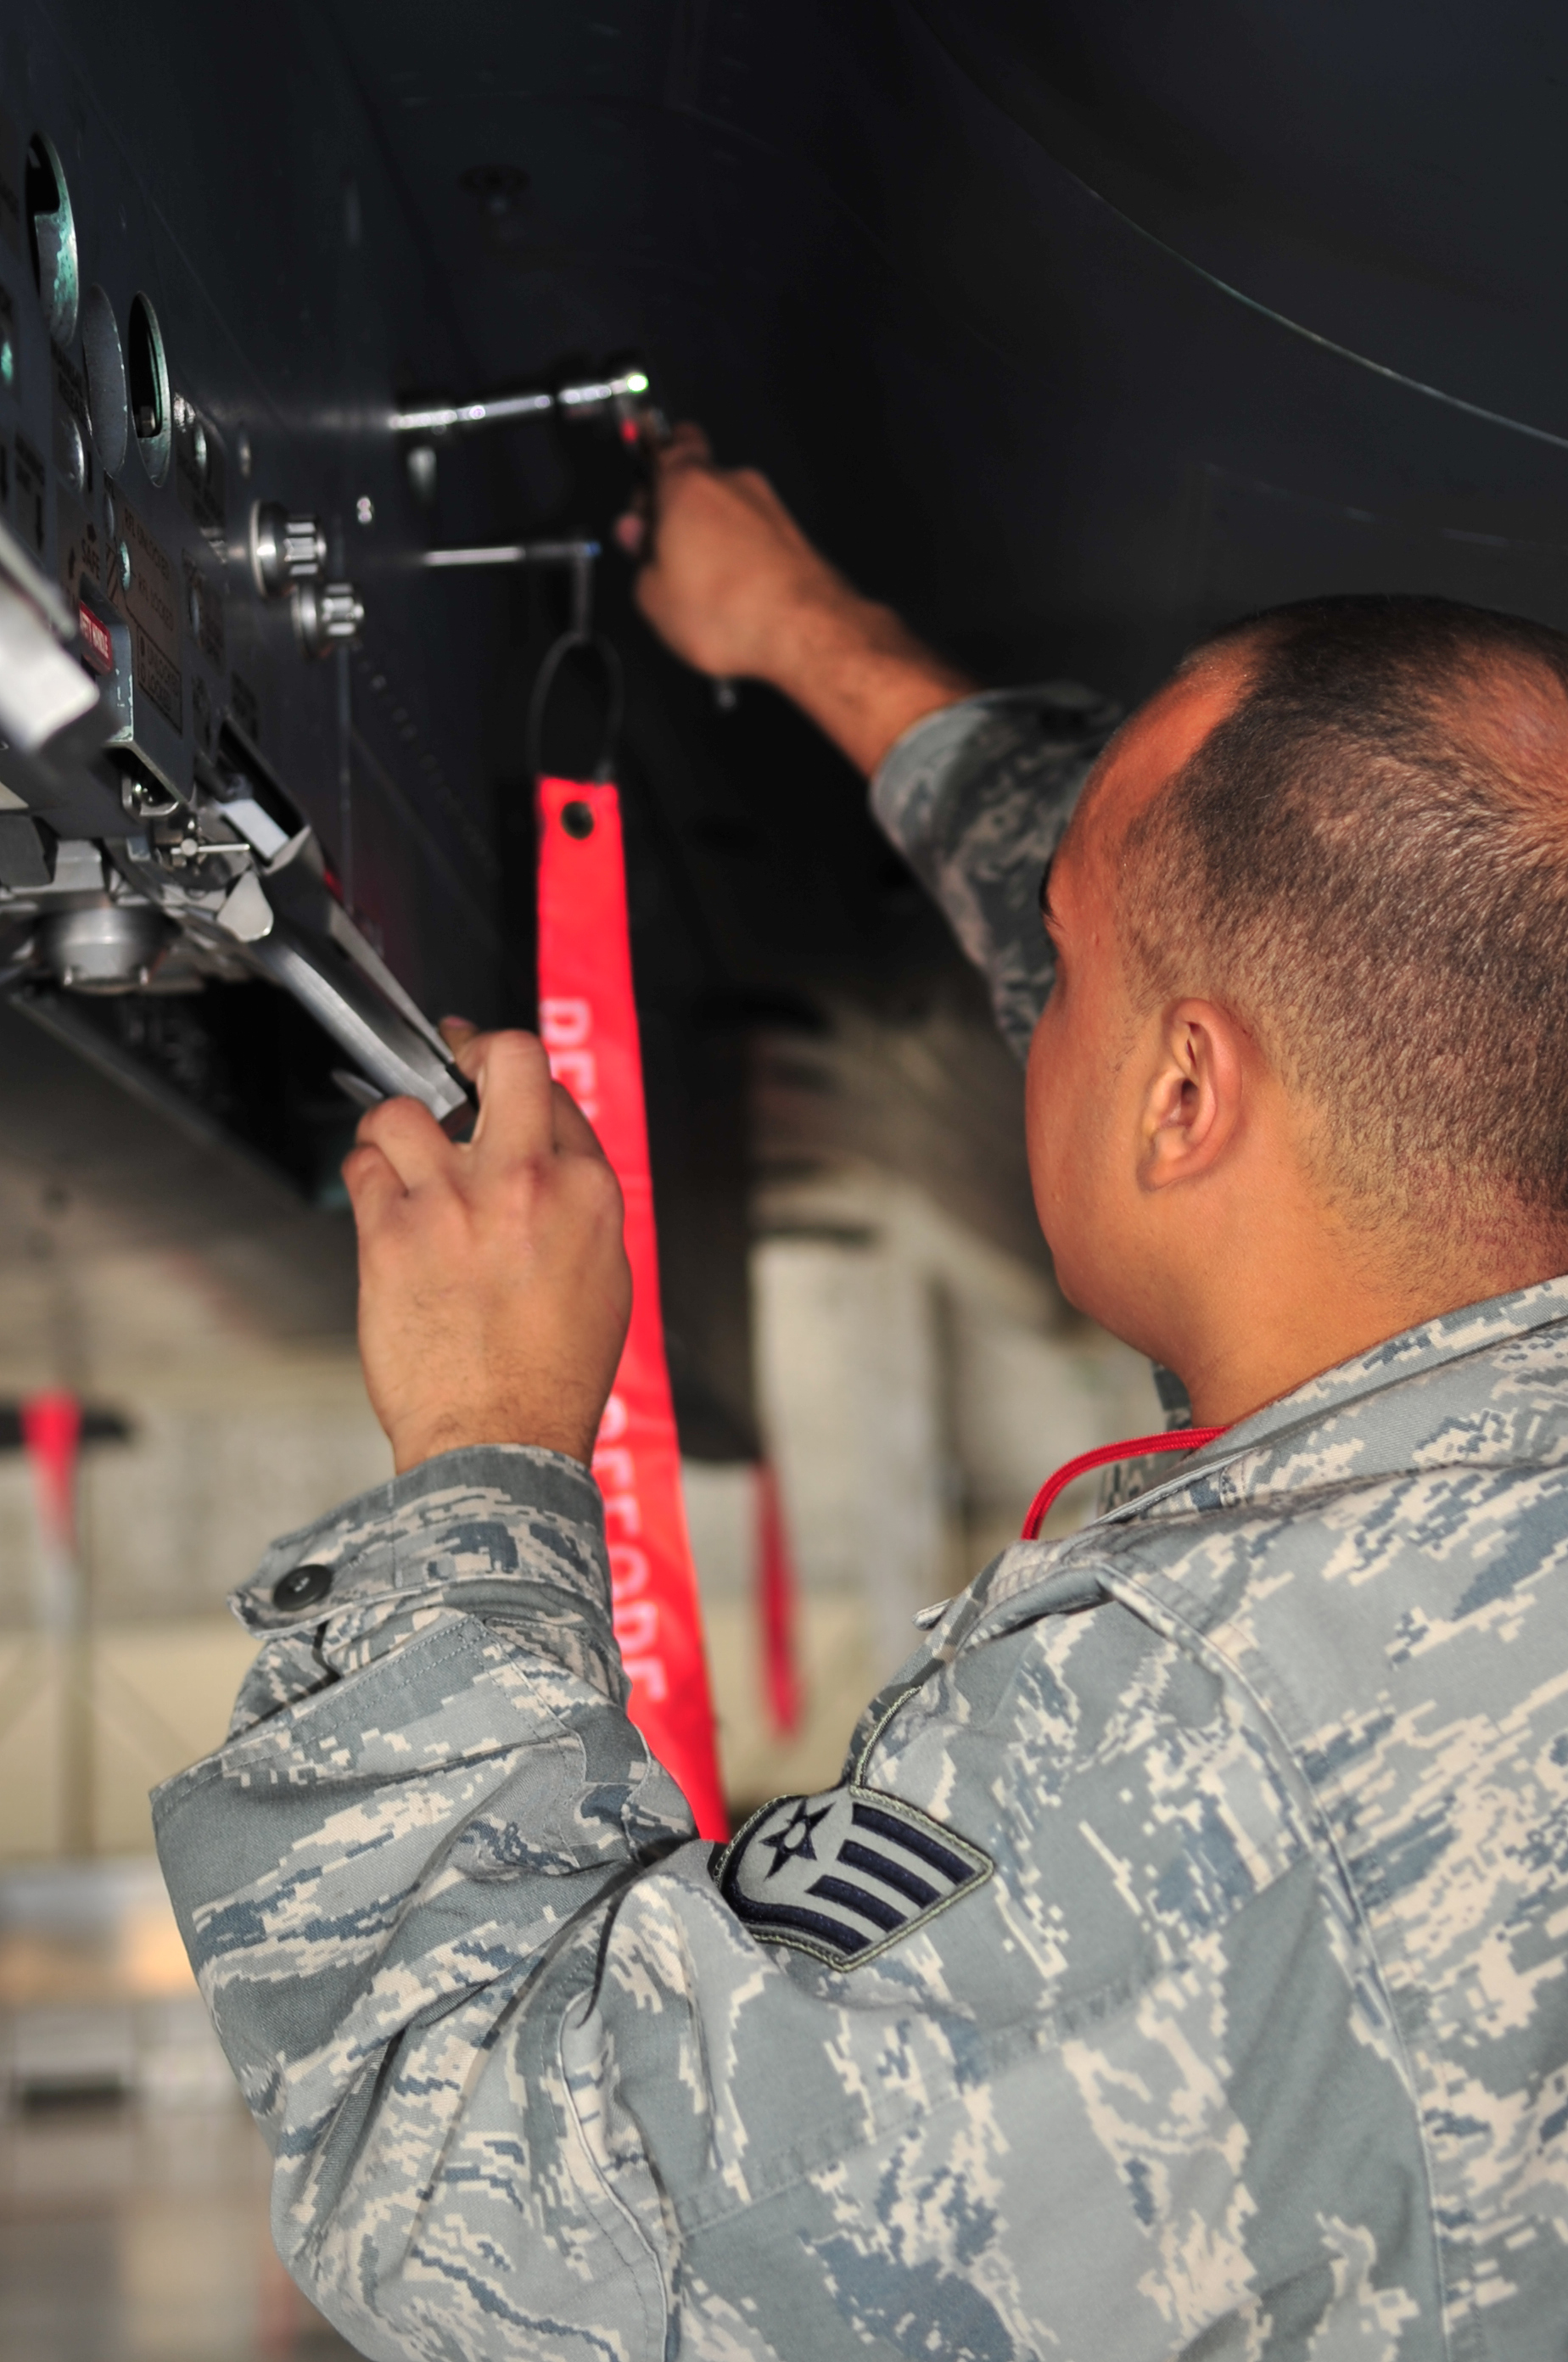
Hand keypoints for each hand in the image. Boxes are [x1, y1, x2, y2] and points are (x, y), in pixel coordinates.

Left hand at [343, 1026, 630, 1472]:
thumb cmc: (552, 1377)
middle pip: (503, 1058)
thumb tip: (549, 1165)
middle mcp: (524, 1182)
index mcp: (587, 1192)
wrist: (499, 1438)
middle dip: (473, 1050)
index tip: (496, 1082)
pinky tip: (379, 1195)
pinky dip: (366, 1173)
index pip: (554, 1093)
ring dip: (399, 1125)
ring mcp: (453, 1202)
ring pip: (407, 1108)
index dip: (520, 1087)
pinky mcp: (391, 1233)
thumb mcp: (605, 1277)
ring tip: (402, 1152)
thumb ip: (577, 1206)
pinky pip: (363, 1165)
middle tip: (454, 1060)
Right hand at [616, 421, 977, 774]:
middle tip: (659, 553)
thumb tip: (644, 543)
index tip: (642, 486)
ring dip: (713, 544)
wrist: (810, 634)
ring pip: (730, 516)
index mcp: (691, 483)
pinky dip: (742, 564)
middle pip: (699, 484)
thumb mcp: (654, 596)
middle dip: (680, 514)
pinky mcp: (799, 544)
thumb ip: (644, 562)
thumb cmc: (731, 612)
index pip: (667, 446)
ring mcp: (772, 512)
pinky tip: (734, 603)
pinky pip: (757, 545)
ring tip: (696, 592)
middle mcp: (737, 485)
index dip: (651, 465)